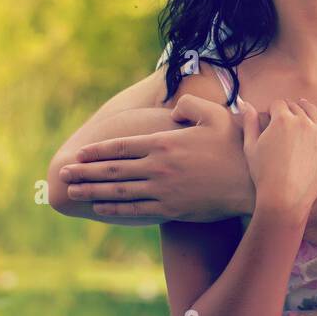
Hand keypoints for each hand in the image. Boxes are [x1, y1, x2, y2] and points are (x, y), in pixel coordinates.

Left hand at [63, 94, 254, 220]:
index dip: (97, 150)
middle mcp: (158, 167)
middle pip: (112, 169)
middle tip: (64, 173)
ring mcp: (163, 190)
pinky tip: (100, 206)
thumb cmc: (237, 146)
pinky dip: (114, 207)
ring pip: (118, 191)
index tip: (79, 153)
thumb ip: (190, 106)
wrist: (252, 184)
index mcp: (165, 142)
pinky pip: (135, 209)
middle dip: (85, 171)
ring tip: (73, 191)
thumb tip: (171, 111)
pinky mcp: (170, 209)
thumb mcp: (216, 115)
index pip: (122, 146)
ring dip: (92, 190)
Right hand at [243, 96, 316, 217]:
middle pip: (296, 107)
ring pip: (314, 111)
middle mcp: (303, 122)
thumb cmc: (264, 174)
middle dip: (288, 109)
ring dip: (306, 108)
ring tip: (302, 107)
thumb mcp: (251, 146)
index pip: (278, 104)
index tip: (270, 115)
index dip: (272, 109)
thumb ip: (249, 122)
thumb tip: (243, 104)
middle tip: (284, 115)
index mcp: (282, 120)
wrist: (285, 198)